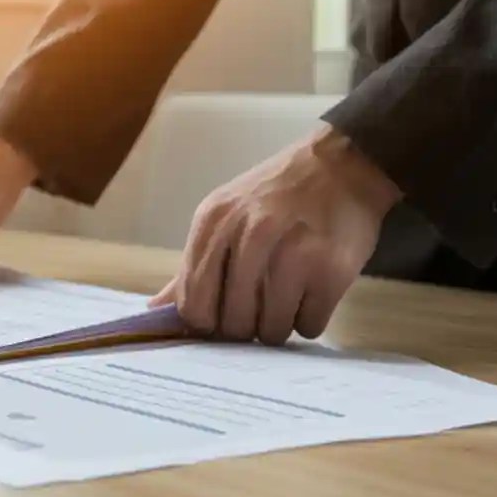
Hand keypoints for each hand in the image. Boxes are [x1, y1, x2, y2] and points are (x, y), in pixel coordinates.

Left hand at [148, 124, 401, 344]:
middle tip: (258, 310)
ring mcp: (293, 252)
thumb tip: (155, 310)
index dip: (206, 322)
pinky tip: (311, 294)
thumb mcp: (223, 216)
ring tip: (286, 300)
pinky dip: (309, 320)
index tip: (221, 318)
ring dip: (277, 326)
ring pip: (270, 330)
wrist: (341, 166)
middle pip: (232, 323)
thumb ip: (192, 265)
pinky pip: (309, 326)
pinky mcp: (332, 270)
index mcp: (213, 222)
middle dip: (244, 328)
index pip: (193, 302)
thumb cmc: (275, 197)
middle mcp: (249, 235)